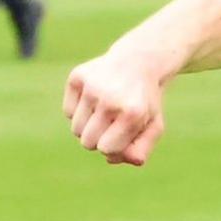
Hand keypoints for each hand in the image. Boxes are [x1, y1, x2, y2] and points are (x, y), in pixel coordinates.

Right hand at [63, 50, 169, 166]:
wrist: (137, 61)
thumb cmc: (144, 100)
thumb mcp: (153, 125)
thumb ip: (141, 149)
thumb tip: (115, 160)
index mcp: (133, 113)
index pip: (105, 149)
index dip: (112, 147)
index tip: (121, 135)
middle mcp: (111, 99)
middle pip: (87, 142)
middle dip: (98, 139)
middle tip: (111, 124)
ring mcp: (92, 86)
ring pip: (75, 129)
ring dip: (87, 127)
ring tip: (103, 112)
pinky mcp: (77, 77)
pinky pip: (67, 111)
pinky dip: (78, 111)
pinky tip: (94, 98)